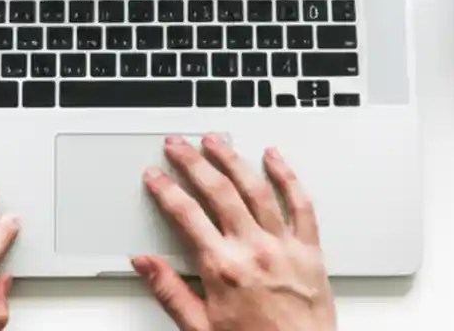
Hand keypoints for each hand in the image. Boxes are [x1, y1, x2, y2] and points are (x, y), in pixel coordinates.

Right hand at [134, 136, 335, 330]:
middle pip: (218, 191)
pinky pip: (301, 203)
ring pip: (255, 189)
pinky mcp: (310, 249)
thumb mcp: (200, 329)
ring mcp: (283, 246)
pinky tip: (274, 158)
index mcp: (223, 269)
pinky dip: (287, 176)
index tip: (155, 176)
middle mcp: (253, 250)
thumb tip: (144, 263)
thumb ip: (170, 291)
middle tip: (178, 145)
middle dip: (193, 162)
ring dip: (232, 159)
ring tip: (215, 141)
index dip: (166, 190)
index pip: (186, 215)